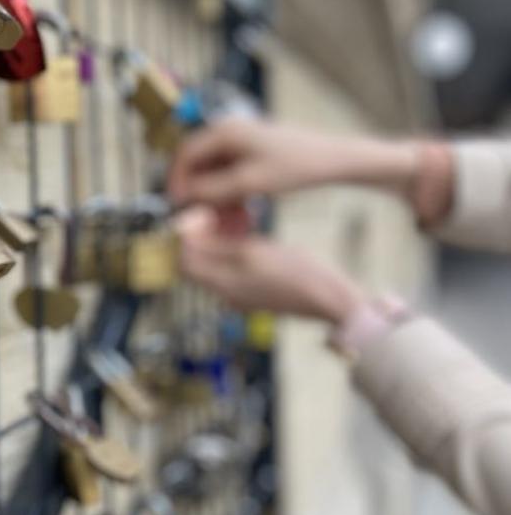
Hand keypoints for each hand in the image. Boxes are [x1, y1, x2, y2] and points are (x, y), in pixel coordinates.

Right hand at [168, 120, 417, 205]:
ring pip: (212, 169)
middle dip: (194, 188)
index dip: (176, 180)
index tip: (176, 204)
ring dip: (211, 192)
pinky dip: (226, 189)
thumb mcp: (250, 183)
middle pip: (196, 161)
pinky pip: (228, 171)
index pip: (185, 154)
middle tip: (194, 213)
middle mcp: (228, 131)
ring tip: (218, 215)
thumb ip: (212, 190)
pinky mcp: (251, 150)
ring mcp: (240, 140)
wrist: (332, 159)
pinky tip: (235, 209)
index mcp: (224, 132)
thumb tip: (184, 198)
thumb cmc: (295, 166)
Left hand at [175, 207, 364, 323]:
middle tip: (215, 215)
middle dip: (202, 236)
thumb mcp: (254, 251)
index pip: (185, 261)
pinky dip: (232, 251)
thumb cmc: (298, 274)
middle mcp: (226, 294)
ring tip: (234, 222)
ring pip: (216, 264)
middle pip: (198, 262)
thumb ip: (217, 245)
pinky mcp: (255, 293)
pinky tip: (249, 235)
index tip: (198, 216)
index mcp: (222, 285)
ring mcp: (241, 295)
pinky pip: (232, 270)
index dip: (186, 236)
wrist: (330, 299)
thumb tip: (185, 236)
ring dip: (218, 241)